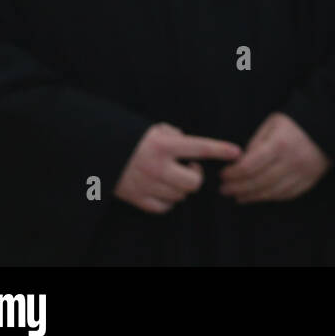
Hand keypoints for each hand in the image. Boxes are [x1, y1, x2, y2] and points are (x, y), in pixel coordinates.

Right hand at [115, 123, 241, 213]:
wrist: (98, 151)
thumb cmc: (129, 138)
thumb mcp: (154, 129)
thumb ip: (175, 135)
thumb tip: (189, 147)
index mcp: (164, 145)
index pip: (200, 147)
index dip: (220, 150)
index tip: (236, 152)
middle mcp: (158, 167)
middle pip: (193, 182)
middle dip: (196, 175)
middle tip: (190, 166)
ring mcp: (147, 185)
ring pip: (180, 195)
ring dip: (181, 187)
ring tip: (172, 175)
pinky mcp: (137, 198)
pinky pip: (164, 207)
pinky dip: (168, 200)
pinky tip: (164, 189)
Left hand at [219, 112, 328, 202]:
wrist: (328, 125)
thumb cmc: (295, 122)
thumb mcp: (272, 123)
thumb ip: (256, 142)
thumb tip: (241, 162)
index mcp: (279, 144)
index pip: (249, 166)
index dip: (233, 173)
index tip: (222, 174)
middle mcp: (291, 161)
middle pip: (258, 182)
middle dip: (238, 188)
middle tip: (224, 190)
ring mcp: (302, 173)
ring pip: (271, 192)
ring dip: (251, 196)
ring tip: (238, 196)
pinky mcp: (310, 180)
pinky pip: (287, 195)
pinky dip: (270, 197)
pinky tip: (258, 196)